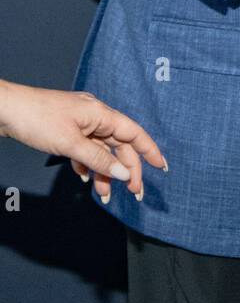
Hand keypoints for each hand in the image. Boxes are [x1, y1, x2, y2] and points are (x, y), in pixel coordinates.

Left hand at [0, 81, 165, 200]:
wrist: (5, 109)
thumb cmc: (37, 119)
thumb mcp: (70, 143)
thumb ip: (98, 159)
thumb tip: (122, 173)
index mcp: (101, 113)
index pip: (134, 133)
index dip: (150, 150)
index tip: (162, 167)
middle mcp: (94, 116)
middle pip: (119, 145)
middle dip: (127, 169)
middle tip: (134, 192)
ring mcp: (80, 123)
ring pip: (101, 150)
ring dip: (105, 172)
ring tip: (104, 194)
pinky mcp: (66, 130)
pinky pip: (85, 149)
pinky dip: (87, 164)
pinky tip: (83, 177)